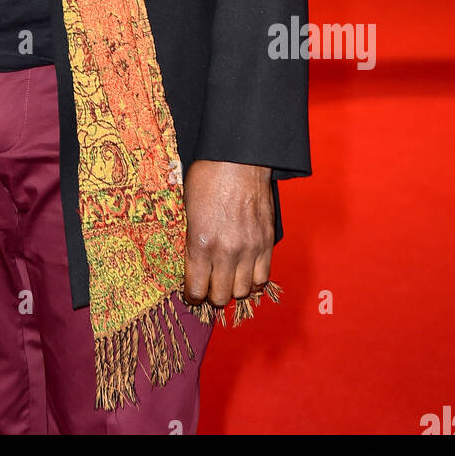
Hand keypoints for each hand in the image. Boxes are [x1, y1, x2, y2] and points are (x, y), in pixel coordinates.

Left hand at [182, 160, 274, 305]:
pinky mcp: (267, 242)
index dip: (192, 295)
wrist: (238, 159)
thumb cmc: (207, 177)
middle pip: (220, 296)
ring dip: (233, 288)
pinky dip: (254, 279)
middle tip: (208, 284)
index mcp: (201, 243)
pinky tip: (245, 271)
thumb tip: (194, 263)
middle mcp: (226, 251)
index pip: (196, 289)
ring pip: (243, 291)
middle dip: (212, 294)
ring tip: (227, 278)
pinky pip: (263, 277)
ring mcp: (250, 248)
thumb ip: (192, 241)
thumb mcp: (188, 209)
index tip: (191, 292)